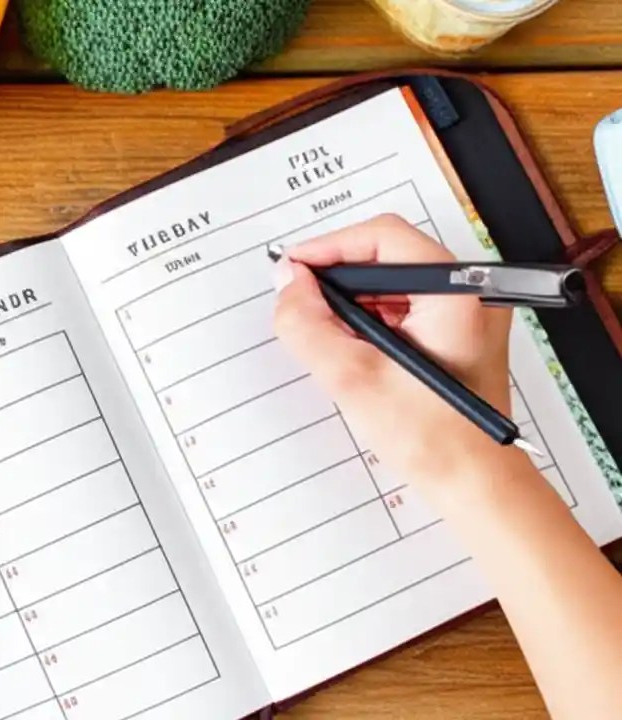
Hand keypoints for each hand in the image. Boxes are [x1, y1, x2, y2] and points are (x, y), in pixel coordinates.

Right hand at [272, 215, 519, 488]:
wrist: (474, 484)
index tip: (293, 270)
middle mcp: (468, 294)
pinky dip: (369, 320)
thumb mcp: (352, 378)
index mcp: (455, 293)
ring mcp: (465, 314)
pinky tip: (351, 350)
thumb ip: (308, 324)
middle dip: (337, 279)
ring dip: (351, 302)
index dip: (329, 248)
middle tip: (300, 303)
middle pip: (387, 257)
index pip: (383, 237)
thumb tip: (287, 285)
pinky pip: (402, 308)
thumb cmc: (434, 439)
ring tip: (326, 335)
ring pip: (391, 284)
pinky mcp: (455, 334)